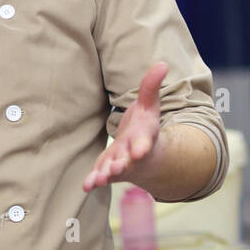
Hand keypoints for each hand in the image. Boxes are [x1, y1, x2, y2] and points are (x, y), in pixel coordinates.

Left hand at [82, 61, 167, 191]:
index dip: (142, 146)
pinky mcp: (107, 169)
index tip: (140, 151)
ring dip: (107, 174)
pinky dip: (94, 181)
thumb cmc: (144, 126)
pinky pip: (100, 176)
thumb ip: (151, 87)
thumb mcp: (149, 105)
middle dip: (122, 164)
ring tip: (100, 179)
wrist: (140, 151)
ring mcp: (120, 163)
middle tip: (116, 168)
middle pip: (127, 160)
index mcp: (143, 138)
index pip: (143, 142)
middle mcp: (132, 154)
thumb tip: (162, 63)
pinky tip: (87, 186)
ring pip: (113, 170)